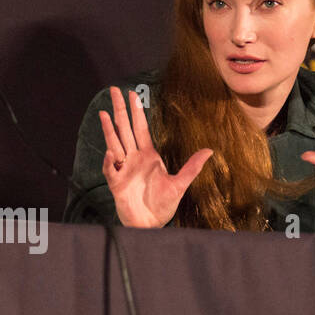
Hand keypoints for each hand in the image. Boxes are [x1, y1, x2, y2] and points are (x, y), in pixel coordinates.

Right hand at [98, 86, 212, 227]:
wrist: (150, 224)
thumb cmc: (163, 205)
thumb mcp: (180, 184)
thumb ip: (192, 167)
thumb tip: (210, 151)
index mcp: (148, 156)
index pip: (140, 128)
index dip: (136, 111)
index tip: (132, 94)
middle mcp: (134, 159)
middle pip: (124, 129)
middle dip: (120, 110)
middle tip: (114, 91)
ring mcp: (123, 169)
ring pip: (114, 143)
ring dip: (109, 129)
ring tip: (104, 114)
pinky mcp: (116, 183)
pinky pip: (110, 169)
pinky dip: (110, 161)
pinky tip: (111, 152)